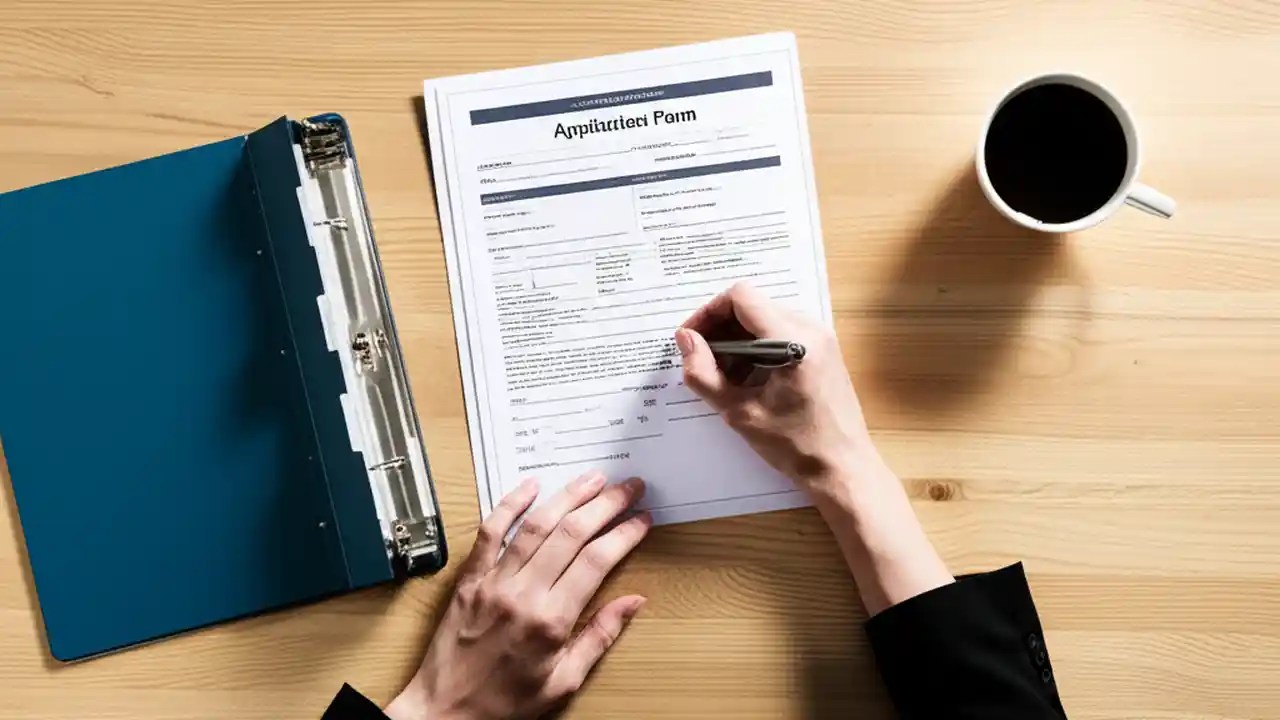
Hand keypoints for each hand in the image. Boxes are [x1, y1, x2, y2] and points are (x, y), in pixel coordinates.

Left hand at [386, 473, 650, 719]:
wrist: (445, 712)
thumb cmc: (505, 704)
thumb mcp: (564, 682)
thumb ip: (599, 637)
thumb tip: (633, 602)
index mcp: (551, 622)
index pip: (597, 562)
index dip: (624, 535)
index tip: (642, 520)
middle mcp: (523, 594)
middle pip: (572, 534)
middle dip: (605, 505)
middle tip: (629, 487)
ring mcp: (493, 582)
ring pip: (536, 526)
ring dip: (567, 496)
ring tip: (593, 479)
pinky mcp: (470, 579)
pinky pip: (490, 532)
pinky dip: (510, 504)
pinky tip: (531, 486)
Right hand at [678, 282, 952, 614]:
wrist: (842, 468)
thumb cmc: (795, 445)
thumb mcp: (739, 412)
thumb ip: (704, 373)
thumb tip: (685, 340)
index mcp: (792, 339)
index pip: (740, 297)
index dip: (708, 313)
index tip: (691, 340)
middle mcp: (810, 329)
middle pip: (752, 305)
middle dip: (720, 328)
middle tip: (701, 360)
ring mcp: (820, 338)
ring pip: (764, 318)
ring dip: (737, 339)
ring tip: (722, 375)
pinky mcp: (822, 351)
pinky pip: (780, 332)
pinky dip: (756, 347)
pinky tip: (746, 378)